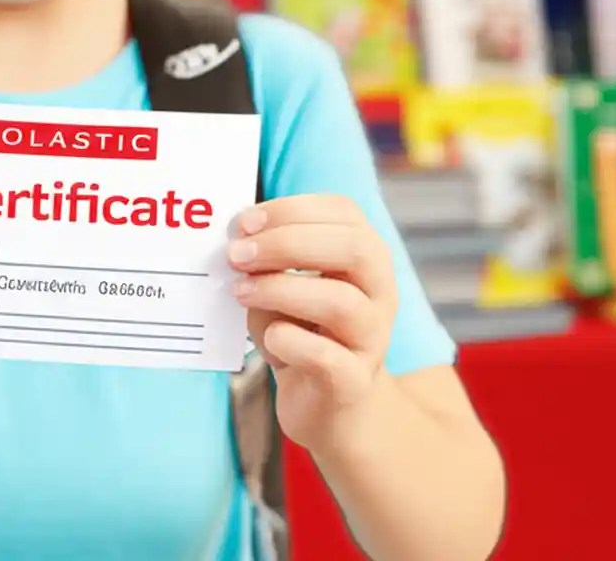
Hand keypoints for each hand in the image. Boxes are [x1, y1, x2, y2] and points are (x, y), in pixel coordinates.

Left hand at [228, 195, 396, 452]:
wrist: (327, 404)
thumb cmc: (299, 332)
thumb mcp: (280, 287)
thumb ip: (264, 264)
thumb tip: (235, 245)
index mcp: (365, 257)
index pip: (343, 213)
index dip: (293, 210)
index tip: (245, 221)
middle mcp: (379, 292)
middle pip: (353, 249)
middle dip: (288, 244)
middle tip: (237, 254)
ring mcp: (371, 338)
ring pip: (341, 302)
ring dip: (281, 290)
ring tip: (240, 292)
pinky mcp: (352, 381)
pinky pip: (326, 357)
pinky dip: (289, 341)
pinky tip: (269, 339)